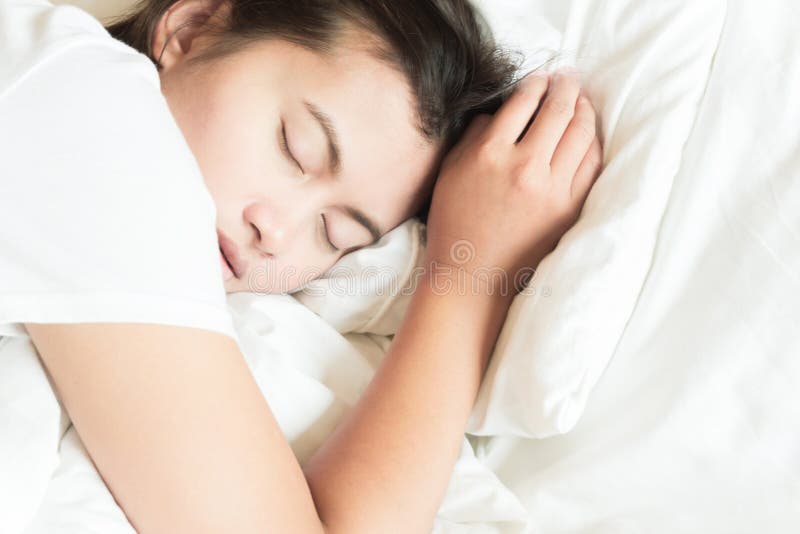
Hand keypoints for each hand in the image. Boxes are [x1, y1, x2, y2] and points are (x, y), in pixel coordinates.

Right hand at [424, 69, 602, 294]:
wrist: (473, 276)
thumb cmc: (455, 224)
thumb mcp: (451, 173)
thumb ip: (474, 136)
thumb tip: (501, 111)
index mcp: (489, 154)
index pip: (522, 102)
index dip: (535, 84)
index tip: (540, 78)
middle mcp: (524, 168)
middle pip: (557, 111)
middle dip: (566, 87)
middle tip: (568, 78)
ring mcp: (551, 190)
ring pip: (581, 133)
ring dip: (584, 109)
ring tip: (581, 100)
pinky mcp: (569, 209)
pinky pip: (591, 164)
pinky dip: (592, 142)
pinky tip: (588, 134)